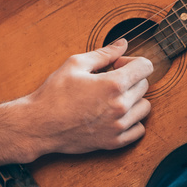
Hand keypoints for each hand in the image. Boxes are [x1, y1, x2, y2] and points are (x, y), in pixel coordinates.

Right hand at [17, 39, 153, 158]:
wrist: (40, 125)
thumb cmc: (54, 93)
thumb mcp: (76, 64)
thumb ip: (104, 53)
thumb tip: (123, 43)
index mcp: (113, 84)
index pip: (146, 66)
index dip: (133, 61)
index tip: (118, 65)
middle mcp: (120, 106)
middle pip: (144, 85)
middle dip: (131, 79)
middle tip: (109, 81)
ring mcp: (118, 126)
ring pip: (145, 107)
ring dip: (133, 100)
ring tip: (113, 98)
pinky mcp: (114, 142)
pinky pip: (139, 129)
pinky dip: (132, 121)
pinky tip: (116, 115)